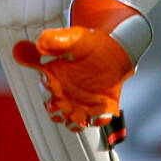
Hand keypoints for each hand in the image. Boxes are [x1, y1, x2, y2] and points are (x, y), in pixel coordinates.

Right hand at [12, 0, 144, 129]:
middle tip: (65, 105)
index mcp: (56, 75)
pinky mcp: (97, 108)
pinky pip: (94, 121)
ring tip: (81, 114)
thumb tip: (39, 44)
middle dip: (57, 111)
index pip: (44, 87)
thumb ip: (57, 40)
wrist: (120, 52)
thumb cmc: (95, 44)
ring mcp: (81, 101)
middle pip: (53, 108)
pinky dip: (95, 120)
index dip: (47, 90)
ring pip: (71, 119)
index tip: (54, 87)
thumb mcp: (76, 39)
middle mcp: (66, 91)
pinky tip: (98, 112)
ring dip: (74, 120)